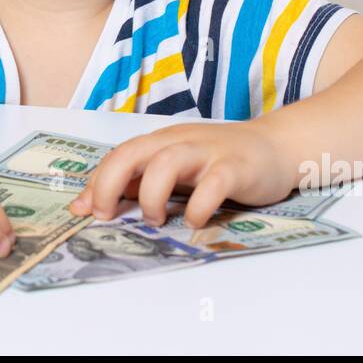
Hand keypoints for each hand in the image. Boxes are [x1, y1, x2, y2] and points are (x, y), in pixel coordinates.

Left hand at [68, 122, 297, 227]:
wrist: (278, 147)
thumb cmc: (221, 161)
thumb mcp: (177, 166)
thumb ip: (141, 181)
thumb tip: (95, 202)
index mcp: (162, 141)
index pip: (119, 154)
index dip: (96, 182)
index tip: (83, 210)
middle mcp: (181, 141)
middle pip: (133, 152)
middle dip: (109, 184)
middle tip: (106, 215)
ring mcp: (209, 152)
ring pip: (167, 162)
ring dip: (152, 195)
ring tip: (154, 220)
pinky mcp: (236, 168)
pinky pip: (213, 184)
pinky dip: (198, 207)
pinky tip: (193, 221)